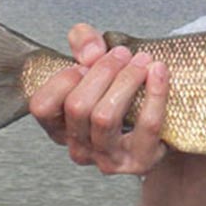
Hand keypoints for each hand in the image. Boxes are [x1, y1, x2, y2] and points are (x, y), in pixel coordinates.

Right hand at [29, 22, 169, 175]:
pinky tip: (158, 72)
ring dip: (126, 80)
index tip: (86, 62)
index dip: (63, 80)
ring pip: (105, 116)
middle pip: (77, 107)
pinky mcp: (140, 162)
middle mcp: (78, 147)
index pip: (42, 107)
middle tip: (123, 53)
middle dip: (102, 71)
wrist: (164, 127)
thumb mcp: (96, 63)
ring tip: (142, 60)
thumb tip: (91, 53)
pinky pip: (146, 125)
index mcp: (59, 127)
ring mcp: (107, 159)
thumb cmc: (121, 93)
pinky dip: (154, 93)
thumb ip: (84, 43)